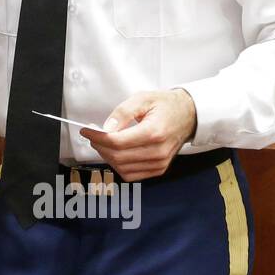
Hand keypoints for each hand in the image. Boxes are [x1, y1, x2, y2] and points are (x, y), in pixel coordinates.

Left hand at [78, 88, 197, 181]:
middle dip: (99, 146)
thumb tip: (105, 128)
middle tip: (93, 135)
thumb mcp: (143, 98)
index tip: (86, 130)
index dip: (97, 137)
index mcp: (154, 132)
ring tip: (103, 142)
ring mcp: (159, 163)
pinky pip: (132, 175)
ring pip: (122, 168)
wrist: (189, 115)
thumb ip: (122, 112)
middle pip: (117, 157)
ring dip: (107, 157)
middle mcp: (158, 152)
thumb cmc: (166, 106)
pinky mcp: (159, 169)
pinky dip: (119, 166)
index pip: (117, 142)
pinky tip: (115, 153)